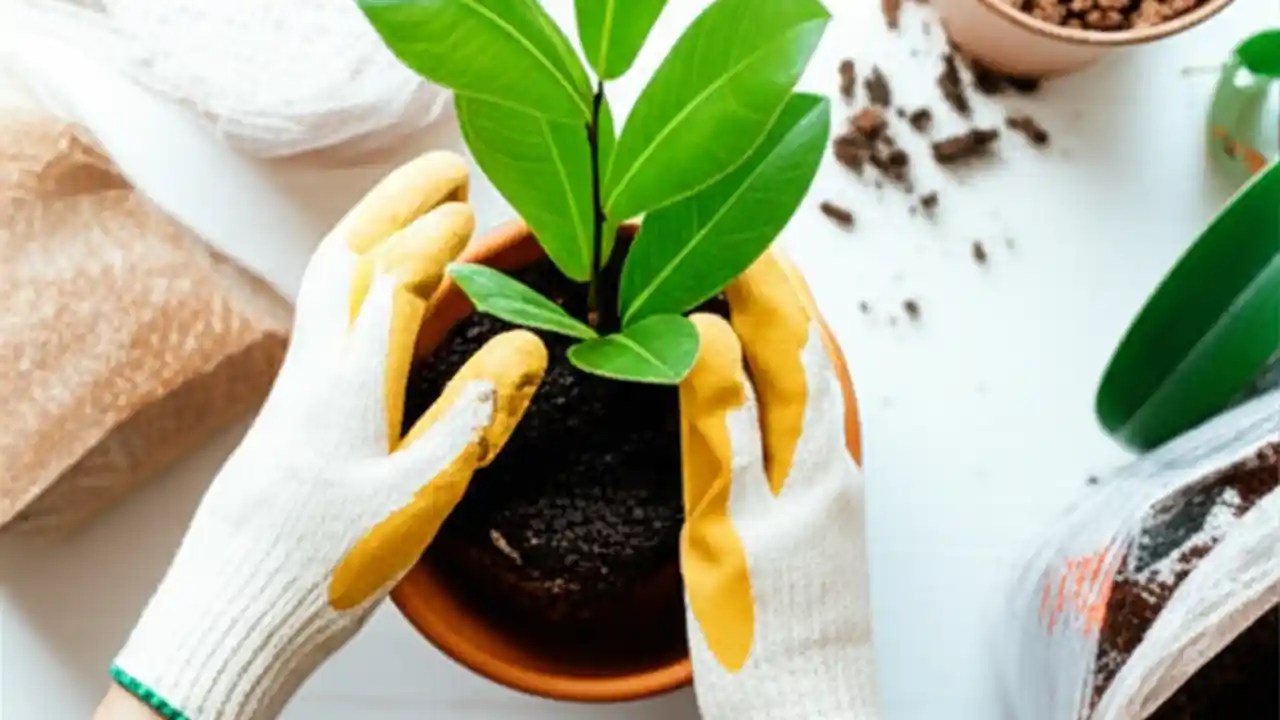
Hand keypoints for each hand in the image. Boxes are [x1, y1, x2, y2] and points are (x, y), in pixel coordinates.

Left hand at [107, 153, 547, 719]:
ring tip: (421, 211)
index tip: (469, 207)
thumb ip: (470, 420)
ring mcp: (293, 388)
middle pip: (343, 258)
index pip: (389, 283)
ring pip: (327, 284)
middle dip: (393, 203)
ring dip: (373, 233)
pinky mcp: (289, 410)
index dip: (431, 238)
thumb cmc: (323, 565)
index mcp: (345, 389)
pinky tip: (384, 293)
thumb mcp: (416, 499)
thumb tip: (523, 349)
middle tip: (443, 167)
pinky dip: (360, 278)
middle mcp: (311, 374)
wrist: (234, 612)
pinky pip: (325, 318)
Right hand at [679, 252, 877, 718]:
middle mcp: (831, 460)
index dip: (754, 269)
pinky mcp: (816, 512)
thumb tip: (707, 335)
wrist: (805, 718)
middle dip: (769, 280)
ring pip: (802, 378)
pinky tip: (747, 373)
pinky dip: (769, 371)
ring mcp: (828, 486)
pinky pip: (796, 415)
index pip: (786, 333)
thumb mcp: (724, 531)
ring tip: (734, 277)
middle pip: (803, 345)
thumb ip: (719, 428)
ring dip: (771, 321)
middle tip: (726, 226)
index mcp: (810, 455)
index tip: (717, 218)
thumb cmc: (763, 643)